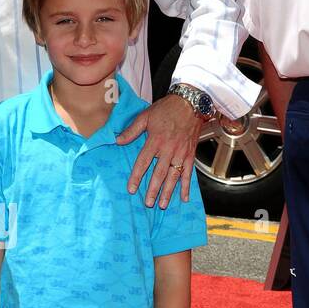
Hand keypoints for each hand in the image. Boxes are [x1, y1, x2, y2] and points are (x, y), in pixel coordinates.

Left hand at [115, 93, 200, 207]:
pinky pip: (188, 173)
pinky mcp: (190, 154)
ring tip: (163, 205)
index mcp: (155, 140)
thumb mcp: (145, 116)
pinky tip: (184, 198)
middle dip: (153, 190)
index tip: (132, 189)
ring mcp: (181, 153)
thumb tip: (117, 140)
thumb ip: (132, 130)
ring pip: (173, 176)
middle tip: (147, 203)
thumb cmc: (167, 109)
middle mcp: (168, 149)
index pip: (144, 162)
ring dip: (168, 192)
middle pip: (159, 173)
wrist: (190, 103)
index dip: (137, 177)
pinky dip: (186, 186)